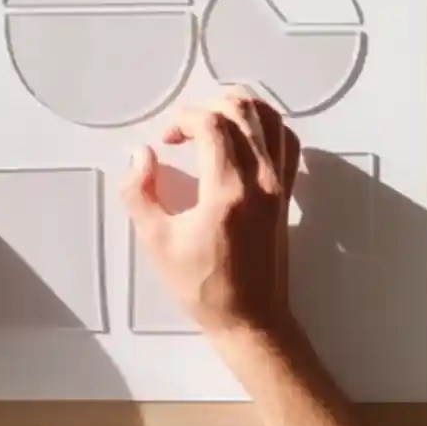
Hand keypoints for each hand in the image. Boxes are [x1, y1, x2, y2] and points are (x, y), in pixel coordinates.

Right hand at [123, 87, 299, 337]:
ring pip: (271, 119)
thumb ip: (139, 193)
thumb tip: (141, 154)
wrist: (251, 319)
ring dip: (238, 110)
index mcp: (227, 190)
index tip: (165, 140)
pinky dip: (266, 128)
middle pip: (244, 111)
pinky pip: (287, 142)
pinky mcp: (287, 193)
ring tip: (212, 124)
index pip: (211, 124)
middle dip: (208, 106)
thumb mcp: (156, 242)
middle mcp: (261, 179)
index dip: (182, 119)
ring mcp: (280, 184)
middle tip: (185, 129)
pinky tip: (244, 139)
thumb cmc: (201, 286)